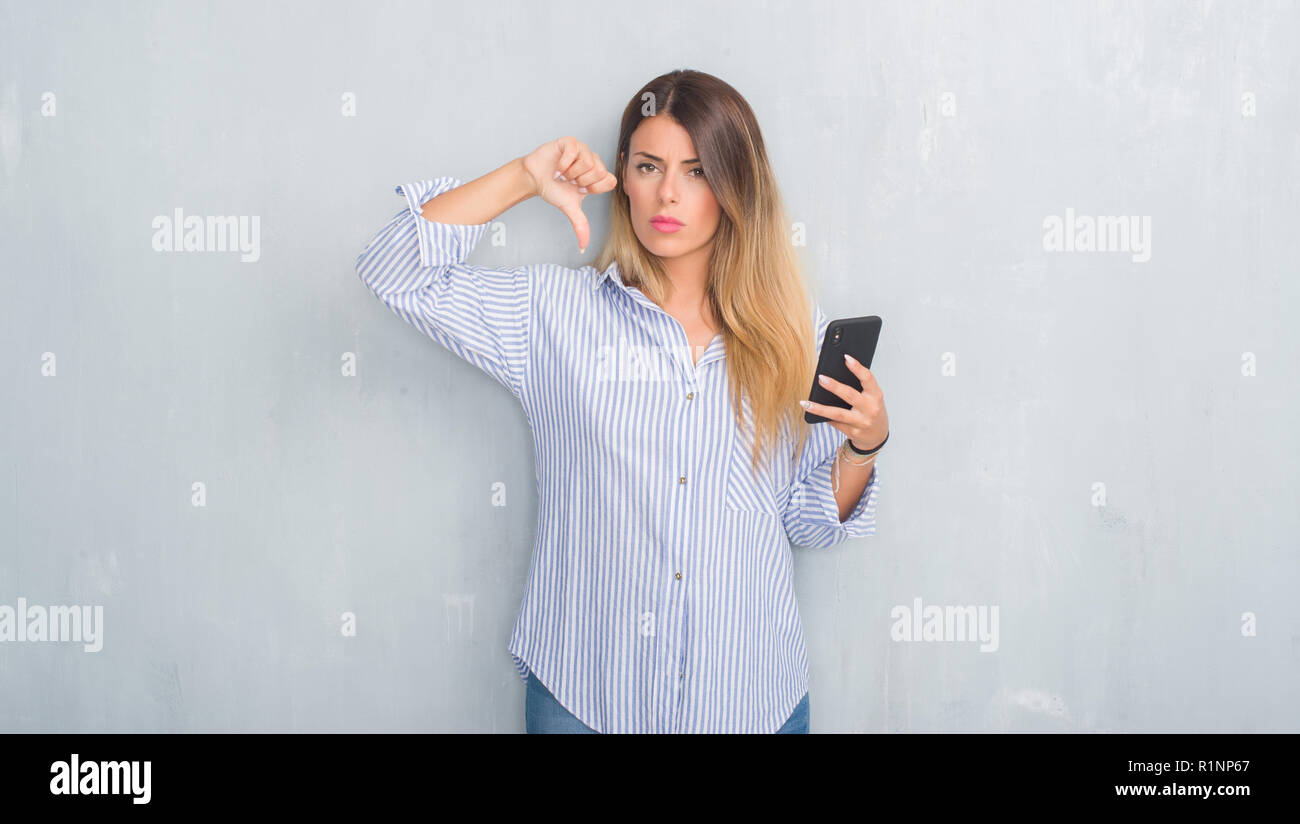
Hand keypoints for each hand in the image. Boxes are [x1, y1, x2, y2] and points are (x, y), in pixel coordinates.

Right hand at [521, 137, 617, 252]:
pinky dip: (564, 162)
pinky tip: (558, 164)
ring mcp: (583, 149)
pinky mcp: (570, 142)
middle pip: (599, 171)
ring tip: (563, 172)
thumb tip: (583, 248)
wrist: (535, 179)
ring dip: (570, 172)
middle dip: (580, 180)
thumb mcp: (570, 208)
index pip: (609, 180)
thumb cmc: (554, 189)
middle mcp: (593, 161)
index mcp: (598, 175)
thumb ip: (581, 226)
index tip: (580, 189)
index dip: (593, 187)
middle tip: (569, 180)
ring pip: (587, 161)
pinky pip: (574, 151)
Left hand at [801, 353, 888, 451]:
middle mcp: (870, 409)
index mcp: (876, 395)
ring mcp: (861, 422)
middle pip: (850, 395)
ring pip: (837, 414)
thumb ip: (859, 386)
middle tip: (820, 378)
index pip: (868, 378)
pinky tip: (812, 411)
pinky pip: (835, 422)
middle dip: (834, 386)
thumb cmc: (871, 410)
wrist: (877, 435)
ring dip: (819, 408)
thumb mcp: (871, 397)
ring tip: (805, 403)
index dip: (857, 367)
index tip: (846, 357)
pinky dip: (824, 416)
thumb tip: (835, 373)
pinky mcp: (852, 432)